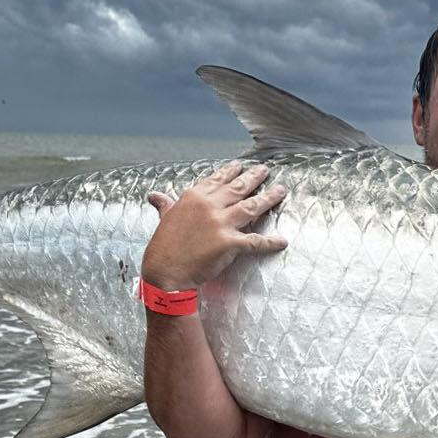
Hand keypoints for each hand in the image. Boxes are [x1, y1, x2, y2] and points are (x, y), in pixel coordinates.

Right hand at [141, 160, 287, 288]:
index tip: (241, 166)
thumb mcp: (164, 219)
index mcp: (194, 197)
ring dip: (269, 198)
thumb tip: (155, 196)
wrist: (164, 272)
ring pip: (251, 207)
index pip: (217, 179)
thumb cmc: (163, 247)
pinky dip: (271, 242)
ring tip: (280, 191)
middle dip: (254, 177)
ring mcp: (220, 223)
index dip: (231, 172)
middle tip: (265, 171)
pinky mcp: (230, 243)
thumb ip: (165, 204)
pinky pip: (256, 241)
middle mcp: (209, 205)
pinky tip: (282, 241)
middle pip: (238, 188)